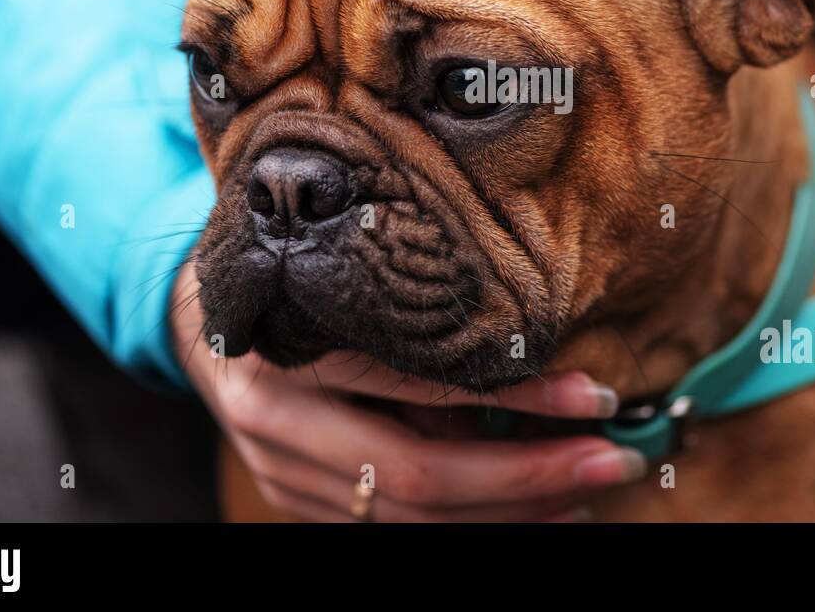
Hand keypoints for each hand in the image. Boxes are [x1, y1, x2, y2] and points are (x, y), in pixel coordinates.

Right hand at [171, 262, 645, 520]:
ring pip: (407, 520)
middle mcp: (277, 422)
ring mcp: (280, 474)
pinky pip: (388, 530)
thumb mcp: (356, 290)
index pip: (420, 389)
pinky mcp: (291, 501)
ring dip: (507, 515)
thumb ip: (427, 344)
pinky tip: (524, 514)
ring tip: (581, 495)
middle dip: (527, 478)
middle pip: (417, 478)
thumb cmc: (294, 285)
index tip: (596, 395)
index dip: (515, 398)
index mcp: (292, 351)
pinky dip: (465, 526)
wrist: (203, 319)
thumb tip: (531, 393)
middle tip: (610, 461)